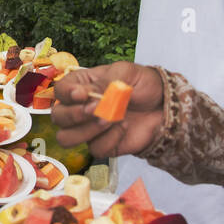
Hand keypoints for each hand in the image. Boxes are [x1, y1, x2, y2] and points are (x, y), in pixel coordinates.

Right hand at [50, 62, 164, 158]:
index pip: (59, 91)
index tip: (82, 95)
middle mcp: (80, 107)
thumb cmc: (143, 84)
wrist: (165, 106)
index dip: (66, 95)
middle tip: (96, 109)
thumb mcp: (126, 73)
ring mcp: (89, 128)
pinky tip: (124, 127)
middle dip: (75, 115)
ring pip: (66, 138)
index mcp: (82, 85)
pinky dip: (110, 139)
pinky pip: (95, 149)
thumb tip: (83, 94)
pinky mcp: (102, 145)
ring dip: (86, 131)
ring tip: (110, 120)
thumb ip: (104, 82)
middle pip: (57, 117)